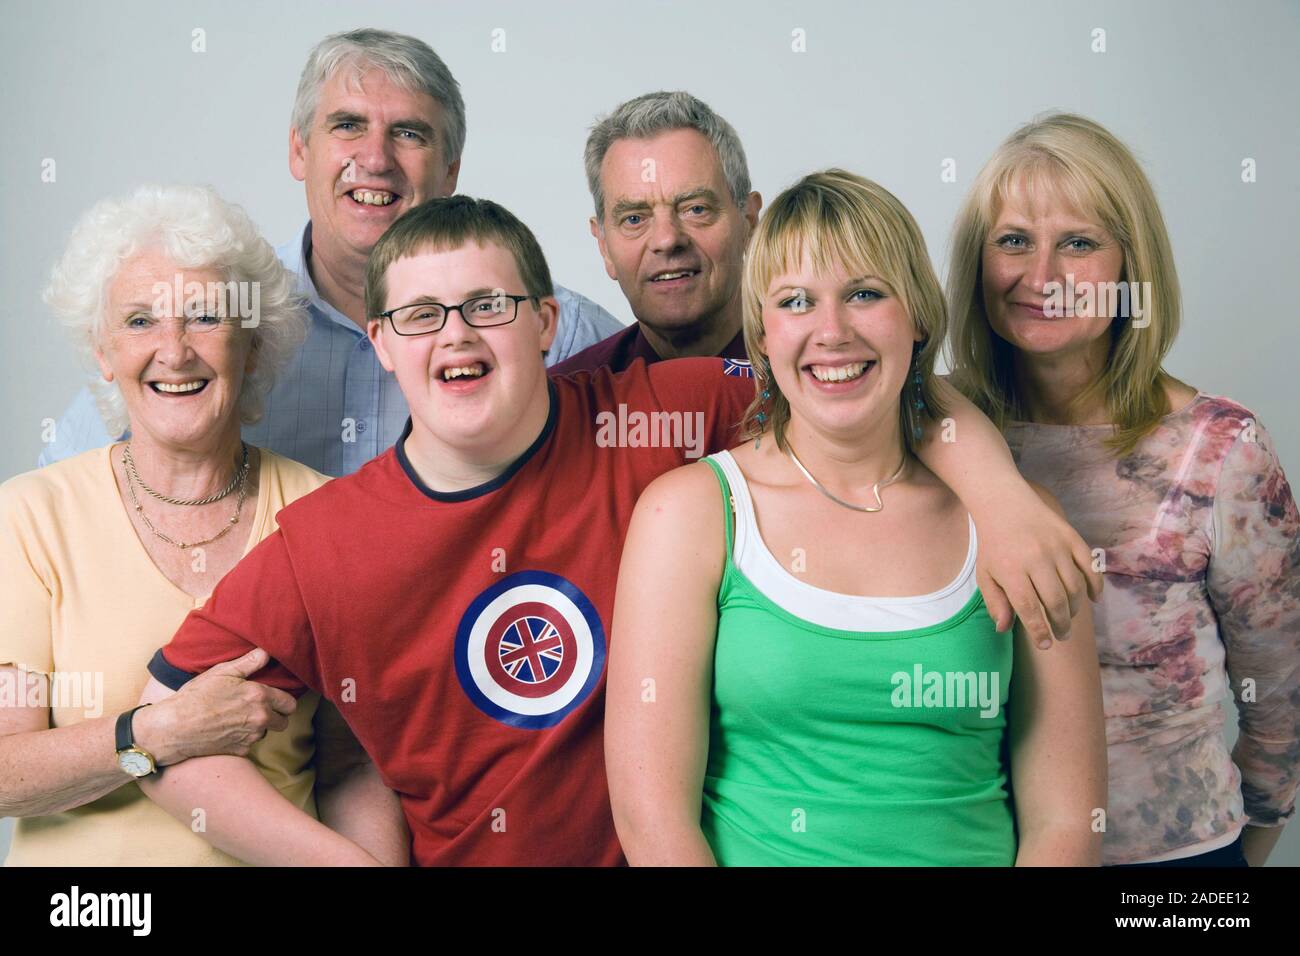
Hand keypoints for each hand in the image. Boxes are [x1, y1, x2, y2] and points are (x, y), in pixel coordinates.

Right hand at [135, 648, 297, 765]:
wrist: (174, 728)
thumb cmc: (196, 697)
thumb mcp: (222, 672)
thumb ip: (249, 662)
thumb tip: (266, 652)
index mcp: (259, 696)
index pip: (290, 703)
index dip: (283, 701)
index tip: (275, 700)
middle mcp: (261, 718)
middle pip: (283, 722)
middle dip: (276, 716)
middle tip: (260, 710)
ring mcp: (251, 736)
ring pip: (266, 733)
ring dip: (258, 727)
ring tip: (238, 719)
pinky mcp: (241, 751)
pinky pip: (250, 745)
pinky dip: (243, 739)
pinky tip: (228, 731)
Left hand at [973, 484, 1102, 648]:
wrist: (1005, 504)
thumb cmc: (994, 544)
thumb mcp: (985, 574)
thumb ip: (995, 602)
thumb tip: (1004, 629)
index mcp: (1011, 570)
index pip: (1029, 608)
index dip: (1039, 631)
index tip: (1046, 645)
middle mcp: (1035, 559)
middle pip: (1056, 601)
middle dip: (1061, 624)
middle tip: (1061, 635)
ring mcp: (1056, 547)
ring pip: (1075, 587)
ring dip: (1075, 608)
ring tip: (1069, 617)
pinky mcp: (1071, 537)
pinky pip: (1090, 566)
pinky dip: (1095, 585)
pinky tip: (1093, 599)